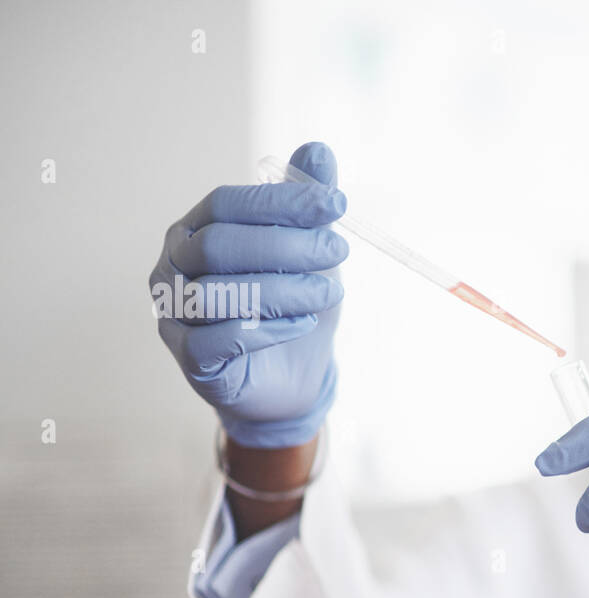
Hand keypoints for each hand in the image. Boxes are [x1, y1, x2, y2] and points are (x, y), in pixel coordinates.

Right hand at [150, 141, 348, 447]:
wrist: (290, 379)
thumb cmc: (291, 306)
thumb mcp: (308, 254)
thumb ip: (306, 204)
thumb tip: (318, 150)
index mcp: (195, 229)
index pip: (228, 203)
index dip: (281, 201)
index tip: (337, 203)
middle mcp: (174, 266)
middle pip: (220, 245)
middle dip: (286, 245)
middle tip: (338, 250)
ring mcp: (174, 314)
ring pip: (218, 294)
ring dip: (283, 290)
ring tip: (328, 292)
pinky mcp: (190, 360)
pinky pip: (219, 341)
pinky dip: (266, 329)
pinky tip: (303, 324)